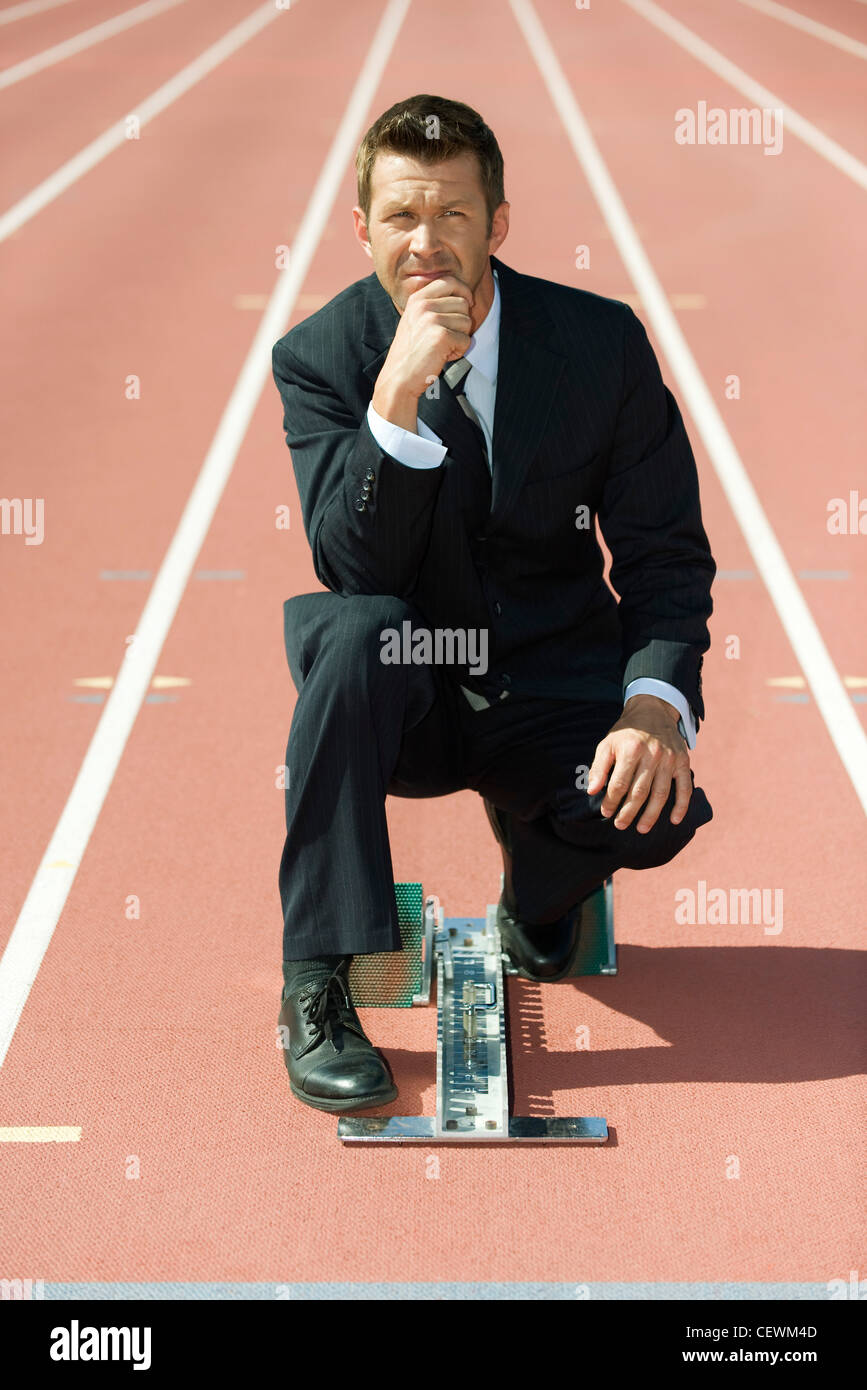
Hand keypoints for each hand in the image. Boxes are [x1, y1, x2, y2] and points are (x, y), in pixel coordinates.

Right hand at [372, 275, 472, 422]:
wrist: (399, 378)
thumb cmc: (411, 353)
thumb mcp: (416, 321)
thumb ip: (434, 306)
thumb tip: (466, 298)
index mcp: (417, 299)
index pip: (449, 281)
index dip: (464, 290)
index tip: (468, 302)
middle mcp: (423, 306)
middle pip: (463, 303)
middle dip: (461, 323)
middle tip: (445, 338)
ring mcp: (432, 319)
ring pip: (467, 322)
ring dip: (460, 338)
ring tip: (441, 348)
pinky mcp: (441, 336)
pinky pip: (466, 340)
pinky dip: (458, 352)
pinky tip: (442, 357)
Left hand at [587, 694, 691, 833]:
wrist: (653, 711)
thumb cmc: (627, 733)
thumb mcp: (607, 744)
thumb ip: (599, 768)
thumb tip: (592, 791)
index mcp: (631, 750)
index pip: (619, 783)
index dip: (611, 801)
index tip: (605, 812)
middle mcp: (652, 755)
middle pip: (640, 792)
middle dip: (629, 812)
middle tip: (620, 825)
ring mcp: (670, 759)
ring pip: (661, 793)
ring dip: (652, 814)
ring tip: (641, 828)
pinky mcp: (683, 762)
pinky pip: (685, 787)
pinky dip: (682, 805)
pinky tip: (675, 820)